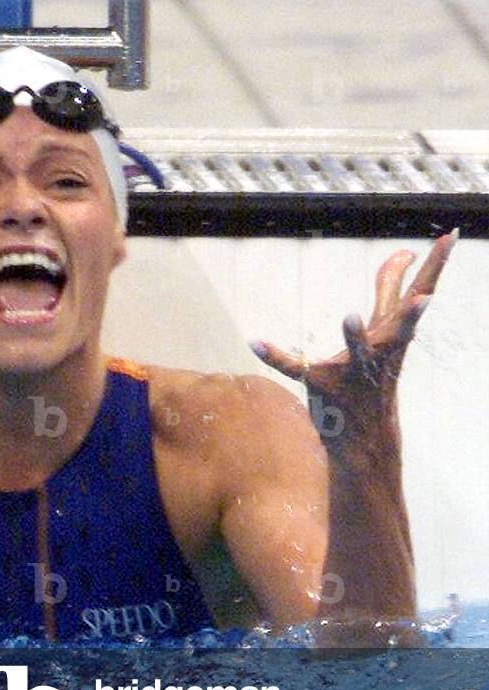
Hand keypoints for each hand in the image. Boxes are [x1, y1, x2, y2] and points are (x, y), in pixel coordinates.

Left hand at [248, 230, 456, 461]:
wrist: (366, 440)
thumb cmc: (375, 376)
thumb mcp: (387, 335)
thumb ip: (389, 295)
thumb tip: (403, 254)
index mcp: (393, 334)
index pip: (418, 295)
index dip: (435, 265)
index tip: (448, 235)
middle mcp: (379, 351)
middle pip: (400, 327)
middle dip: (413, 313)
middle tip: (424, 299)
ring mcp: (352, 372)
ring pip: (358, 353)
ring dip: (355, 337)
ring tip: (351, 317)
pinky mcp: (322, 385)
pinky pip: (296, 368)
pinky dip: (275, 356)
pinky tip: (255, 343)